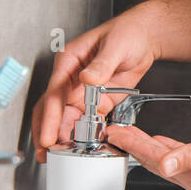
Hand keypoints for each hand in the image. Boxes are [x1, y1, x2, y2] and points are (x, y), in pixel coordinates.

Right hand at [31, 8, 159, 164]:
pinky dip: (80, 135)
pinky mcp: (97, 101)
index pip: (54, 94)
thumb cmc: (127, 33)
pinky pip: (85, 121)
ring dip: (62, 136)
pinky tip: (79, 147)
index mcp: (69, 62)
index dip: (50, 118)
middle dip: (46, 132)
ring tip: (59, 156)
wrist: (145, 38)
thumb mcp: (115, 46)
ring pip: (65, 118)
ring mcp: (83, 92)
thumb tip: (87, 78)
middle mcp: (71, 78)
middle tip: (45, 153)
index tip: (48, 136)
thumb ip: (101, 64)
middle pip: (52, 109)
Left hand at [103, 121, 190, 189]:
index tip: (116, 133)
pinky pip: (179, 158)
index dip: (133, 144)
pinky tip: (162, 141)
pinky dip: (165, 148)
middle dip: (133, 146)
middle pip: (155, 161)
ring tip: (129, 135)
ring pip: (165, 160)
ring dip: (146, 147)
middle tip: (115, 132)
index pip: (156, 159)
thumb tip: (165, 163)